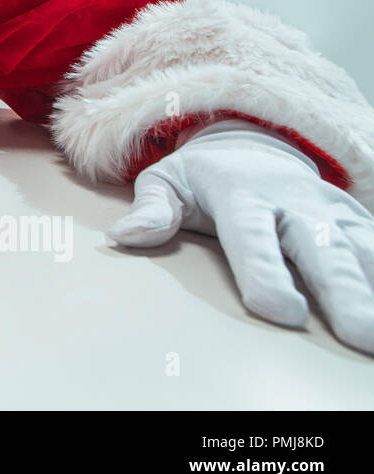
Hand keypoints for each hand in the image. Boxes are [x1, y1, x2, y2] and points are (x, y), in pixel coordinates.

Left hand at [108, 118, 373, 354]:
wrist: (250, 138)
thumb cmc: (202, 175)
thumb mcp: (166, 180)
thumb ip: (151, 209)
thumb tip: (124, 236)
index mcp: (241, 195)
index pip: (254, 238)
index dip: (267, 274)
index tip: (282, 313)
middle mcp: (293, 201)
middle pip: (322, 249)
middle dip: (344, 292)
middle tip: (360, 336)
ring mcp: (329, 210)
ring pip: (361, 249)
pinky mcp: (353, 218)